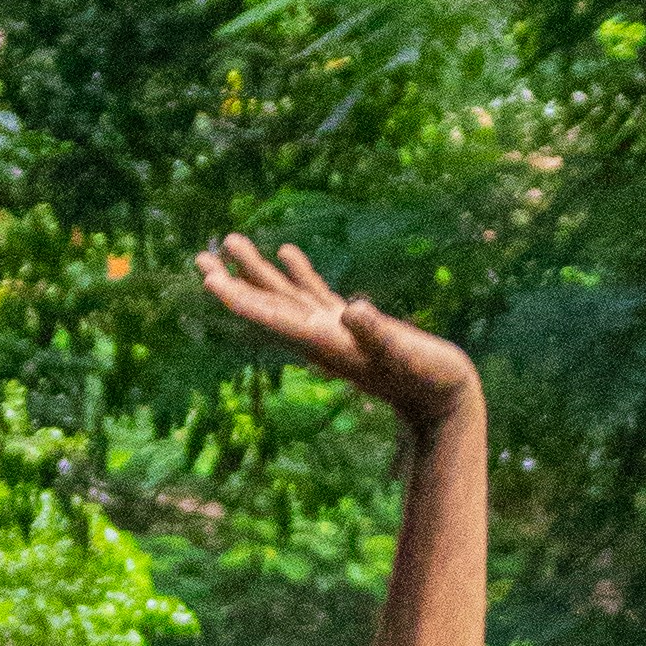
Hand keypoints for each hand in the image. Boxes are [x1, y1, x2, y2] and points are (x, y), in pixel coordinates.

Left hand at [196, 231, 477, 444]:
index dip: (240, 299)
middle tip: (200, 258)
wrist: (445, 403)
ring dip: (257, 271)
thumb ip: (376, 332)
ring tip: (232, 242)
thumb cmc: (429, 380)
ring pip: (286, 296)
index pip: (272, 317)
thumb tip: (353, 310)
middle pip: (266, 305)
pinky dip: (298, 273)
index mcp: (326, 341)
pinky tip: (287, 252)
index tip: (209, 280)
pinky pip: (315, 294)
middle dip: (233, 281)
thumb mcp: (404, 353)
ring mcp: (334, 332)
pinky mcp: (353, 327)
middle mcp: (321, 337)